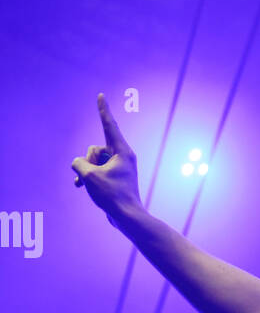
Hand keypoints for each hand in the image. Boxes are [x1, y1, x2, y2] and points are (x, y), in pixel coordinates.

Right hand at [71, 94, 141, 218]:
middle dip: (88, 160)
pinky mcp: (115, 177)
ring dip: (87, 171)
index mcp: (122, 151)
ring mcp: (119, 167)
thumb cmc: (112, 195)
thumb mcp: (89, 176)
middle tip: (94, 176)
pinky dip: (89, 177)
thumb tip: (79, 164)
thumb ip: (79, 163)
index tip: (101, 95)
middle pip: (96, 148)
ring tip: (88, 185)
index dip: (103, 110)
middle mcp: (123, 156)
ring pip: (94, 161)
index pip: (109, 125)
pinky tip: (81, 186)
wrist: (127, 216)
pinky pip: (97, 171)